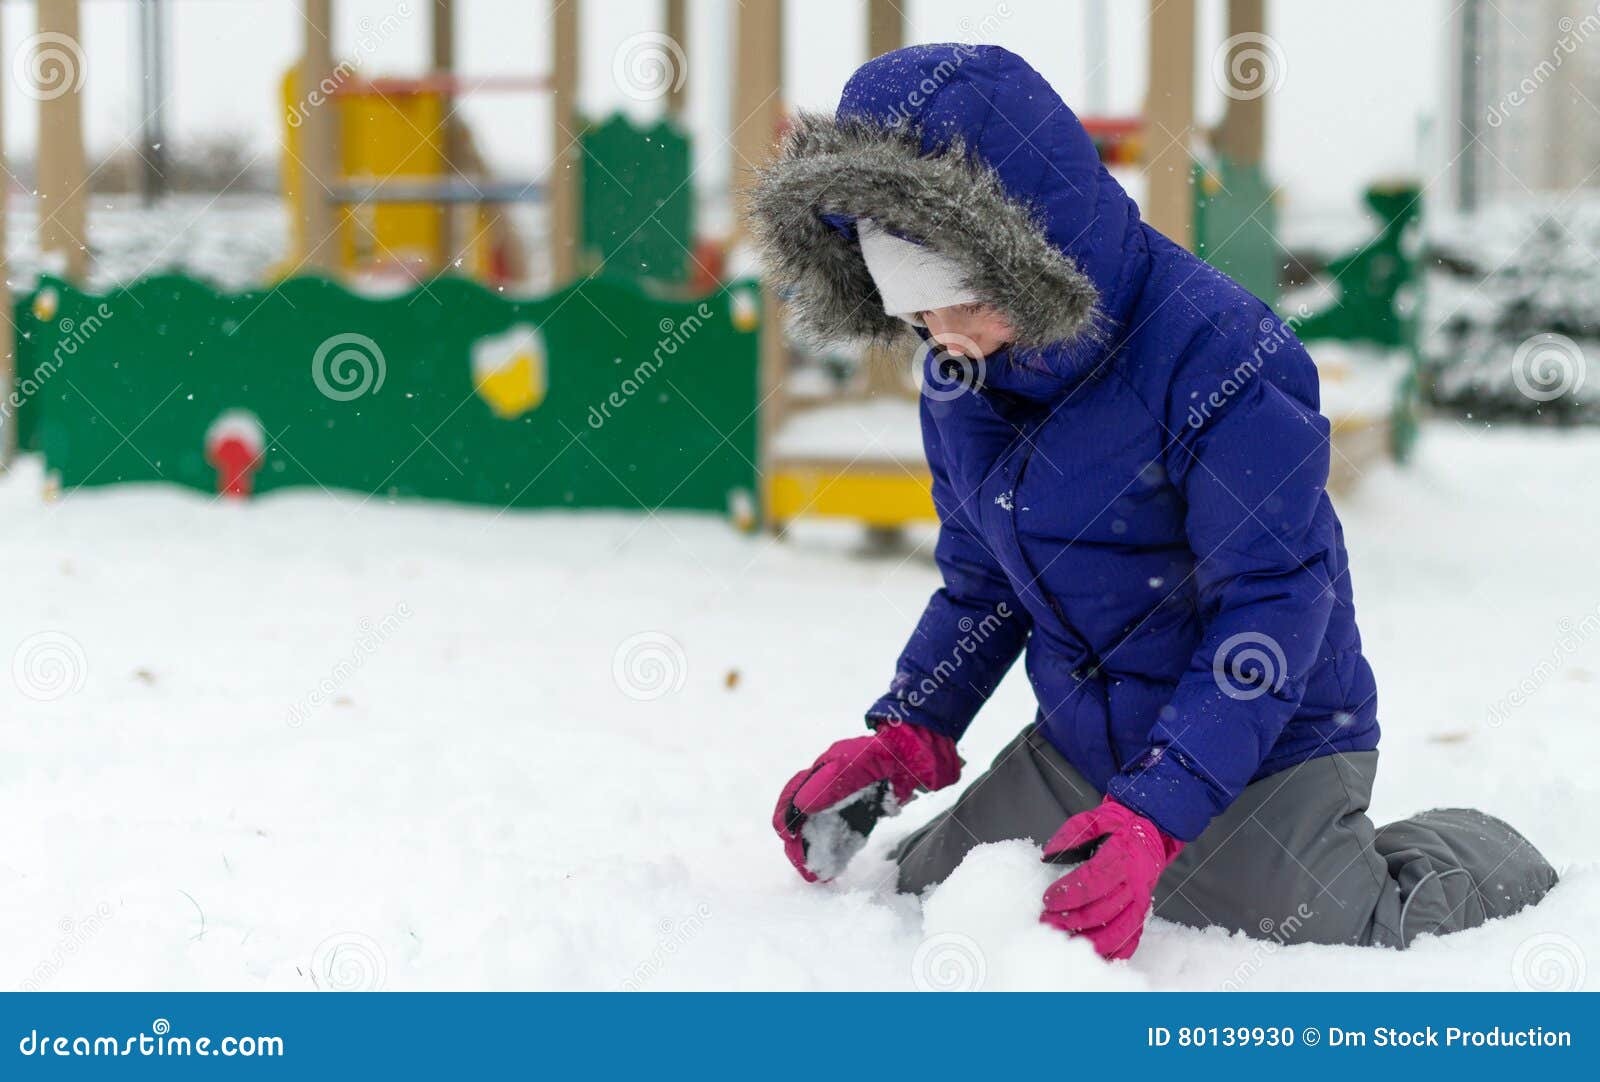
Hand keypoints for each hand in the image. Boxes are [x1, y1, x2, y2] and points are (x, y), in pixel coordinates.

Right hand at [773, 723, 960, 881]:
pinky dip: (836, 852)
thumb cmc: (878, 755)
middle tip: (804, 867)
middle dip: (800, 843)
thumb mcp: (850, 766)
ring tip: (815, 873)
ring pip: (821, 830)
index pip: (792, 796)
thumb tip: (800, 807)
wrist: (908, 757)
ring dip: (816, 851)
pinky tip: (833, 868)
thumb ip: (826, 786)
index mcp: (818, 773)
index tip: (787, 837)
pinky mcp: (860, 815)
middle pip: (804, 819)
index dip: (786, 817)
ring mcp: (843, 804)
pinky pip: (843, 836)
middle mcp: (826, 790)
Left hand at [1039, 796, 1183, 959]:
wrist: (1150, 832)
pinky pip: (1131, 939)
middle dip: (1071, 920)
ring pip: (1118, 930)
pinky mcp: (1143, 913)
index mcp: (1122, 855)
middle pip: (1103, 910)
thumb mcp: (1093, 819)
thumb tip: (1048, 855)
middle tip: (1047, 922)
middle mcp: (1135, 881)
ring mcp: (1142, 900)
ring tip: (1064, 939)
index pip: (1093, 880)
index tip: (1047, 899)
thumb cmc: (1117, 828)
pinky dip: (1114, 952)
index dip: (1069, 893)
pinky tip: (1093, 954)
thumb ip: (1070, 834)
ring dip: (1089, 940)